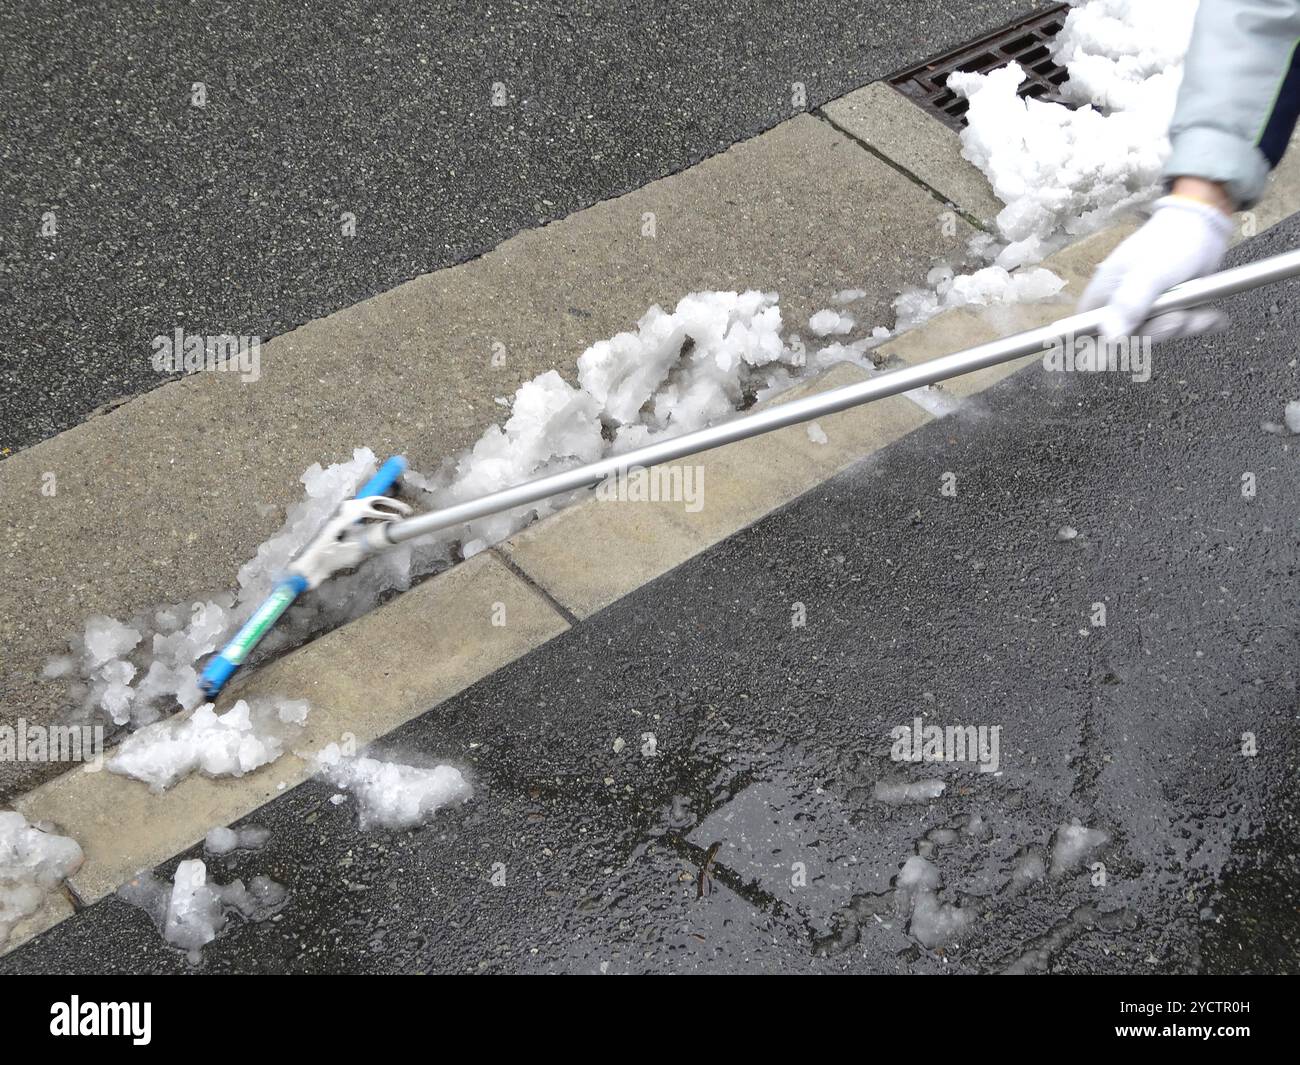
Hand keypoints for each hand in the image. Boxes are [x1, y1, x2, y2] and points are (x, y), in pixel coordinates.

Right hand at [1079, 187, 1234, 341]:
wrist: (1204, 226)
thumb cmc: (1170, 242)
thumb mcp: (1149, 272)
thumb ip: (1129, 303)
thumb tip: (1110, 339)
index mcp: (1101, 299)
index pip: (1086, 337)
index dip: (1103, 350)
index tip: (1130, 346)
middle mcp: (1118, 309)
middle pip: (1130, 342)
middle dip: (1160, 331)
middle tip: (1178, 314)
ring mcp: (1143, 311)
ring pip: (1158, 336)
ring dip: (1184, 325)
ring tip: (1198, 306)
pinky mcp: (1166, 311)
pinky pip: (1178, 329)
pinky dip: (1198, 323)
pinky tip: (1212, 315)